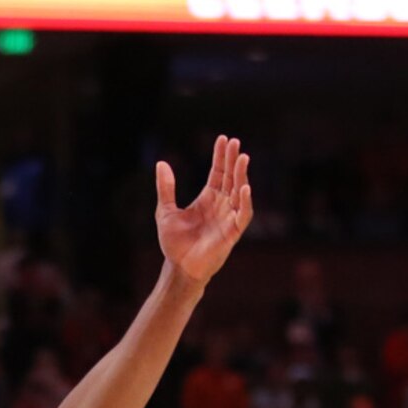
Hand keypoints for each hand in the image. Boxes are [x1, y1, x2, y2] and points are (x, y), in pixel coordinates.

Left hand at [156, 134, 254, 284]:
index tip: (223, 139)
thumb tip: (161, 163)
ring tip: (242, 157)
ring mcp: (228, 217)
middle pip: (230, 178)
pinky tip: (245, 187)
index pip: (218, 173)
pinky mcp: (232, 232)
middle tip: (235, 142)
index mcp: (208, 199)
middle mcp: (221, 205)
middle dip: (233, 160)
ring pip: (239, 191)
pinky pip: (243, 214)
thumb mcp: (165, 211)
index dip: (221, 157)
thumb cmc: (174, 243)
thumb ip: (166, 188)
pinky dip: (245, 201)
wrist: (178, 268)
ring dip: (241, 175)